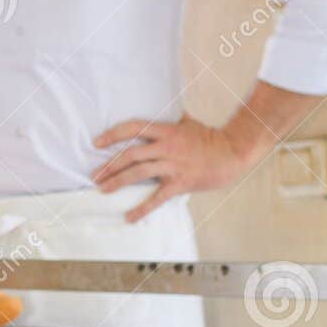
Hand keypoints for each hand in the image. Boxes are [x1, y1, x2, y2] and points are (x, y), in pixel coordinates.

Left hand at [92, 113, 253, 221]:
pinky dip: (142, 208)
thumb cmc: (209, 138)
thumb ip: (169, 120)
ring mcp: (173, 165)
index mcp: (166, 131)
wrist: (232, 152)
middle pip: (131, 155)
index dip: (113, 135)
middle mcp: (167, 147)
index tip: (97, 143)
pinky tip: (129, 217)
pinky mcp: (180, 182)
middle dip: (109, 165)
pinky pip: (157, 197)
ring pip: (139, 173)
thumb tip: (158, 110)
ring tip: (102, 189)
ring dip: (118, 182)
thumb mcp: (187, 123)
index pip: (133, 128)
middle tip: (94, 175)